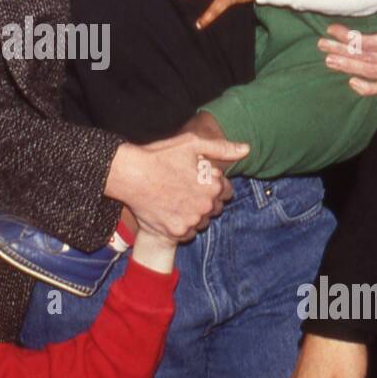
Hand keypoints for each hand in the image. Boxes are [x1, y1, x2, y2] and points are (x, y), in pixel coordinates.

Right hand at [107, 133, 248, 240]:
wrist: (130, 174)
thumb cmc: (159, 156)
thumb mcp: (192, 144)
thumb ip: (222, 148)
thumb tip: (246, 150)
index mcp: (213, 185)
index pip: (227, 192)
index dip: (214, 185)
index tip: (198, 181)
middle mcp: (206, 206)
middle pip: (215, 209)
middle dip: (205, 201)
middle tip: (184, 190)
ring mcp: (192, 221)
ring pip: (202, 223)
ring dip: (194, 215)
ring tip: (176, 200)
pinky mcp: (176, 232)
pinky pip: (188, 233)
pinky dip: (182, 226)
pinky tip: (169, 212)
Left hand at [319, 21, 376, 96]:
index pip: (371, 41)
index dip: (350, 37)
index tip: (330, 29)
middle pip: (367, 56)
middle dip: (342, 50)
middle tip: (321, 45)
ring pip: (372, 71)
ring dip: (350, 66)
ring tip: (329, 61)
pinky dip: (369, 88)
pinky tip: (352, 84)